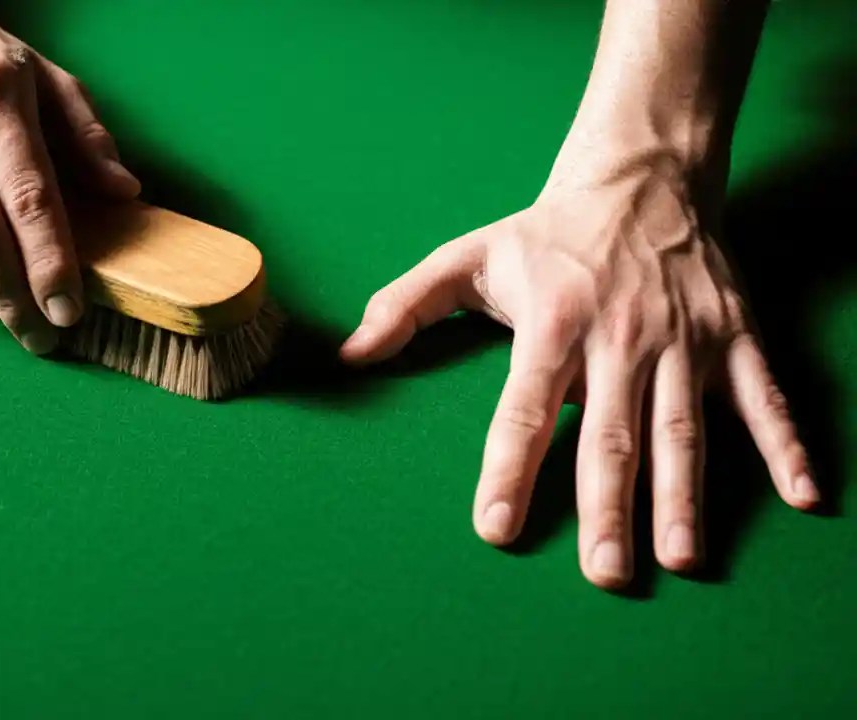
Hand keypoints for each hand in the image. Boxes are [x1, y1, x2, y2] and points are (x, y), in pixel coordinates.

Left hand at [340, 151, 817, 588]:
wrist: (640, 177)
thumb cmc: (546, 233)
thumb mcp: (467, 255)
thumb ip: (406, 304)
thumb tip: (349, 354)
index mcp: (553, 322)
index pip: (524, 409)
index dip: (509, 469)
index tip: (496, 528)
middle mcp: (621, 336)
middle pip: (611, 433)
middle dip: (606, 507)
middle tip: (602, 573)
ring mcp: (685, 338)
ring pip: (684, 426)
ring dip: (685, 494)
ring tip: (680, 557)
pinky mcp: (735, 336)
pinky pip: (764, 397)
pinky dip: (786, 445)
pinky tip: (803, 497)